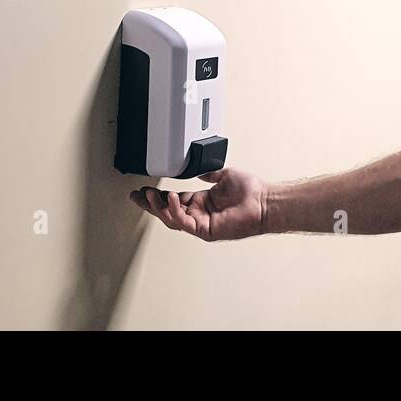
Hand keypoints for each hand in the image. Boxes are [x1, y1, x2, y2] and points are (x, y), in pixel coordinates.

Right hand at [129, 167, 268, 241]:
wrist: (264, 201)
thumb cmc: (251, 192)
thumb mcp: (224, 175)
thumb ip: (209, 173)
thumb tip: (199, 170)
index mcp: (202, 203)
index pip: (173, 200)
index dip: (158, 195)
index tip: (145, 189)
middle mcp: (200, 214)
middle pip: (167, 211)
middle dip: (149, 204)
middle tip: (135, 196)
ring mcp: (202, 224)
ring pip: (172, 219)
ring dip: (158, 207)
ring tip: (149, 195)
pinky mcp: (206, 230)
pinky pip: (184, 222)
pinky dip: (174, 210)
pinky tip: (169, 198)